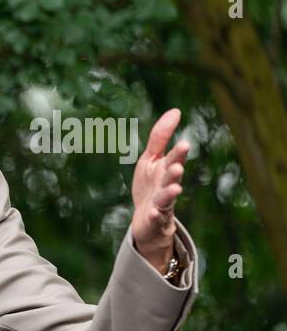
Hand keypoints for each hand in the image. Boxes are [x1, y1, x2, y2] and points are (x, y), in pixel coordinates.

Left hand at [129, 108, 188, 273]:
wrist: (147, 219)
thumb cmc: (150, 185)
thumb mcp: (151, 159)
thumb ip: (161, 137)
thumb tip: (176, 110)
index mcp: (166, 169)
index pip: (174, 159)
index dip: (178, 153)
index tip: (184, 144)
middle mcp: (167, 185)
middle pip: (172, 178)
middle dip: (175, 171)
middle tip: (178, 167)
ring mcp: (161, 204)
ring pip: (167, 198)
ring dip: (170, 193)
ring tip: (174, 189)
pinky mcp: (154, 219)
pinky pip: (155, 218)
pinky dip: (155, 215)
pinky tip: (153, 213)